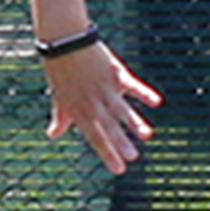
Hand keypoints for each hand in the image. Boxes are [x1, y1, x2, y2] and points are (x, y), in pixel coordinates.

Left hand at [42, 44, 162, 174]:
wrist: (63, 40)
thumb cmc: (60, 70)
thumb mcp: (59, 96)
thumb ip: (60, 118)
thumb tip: (53, 135)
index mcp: (79, 110)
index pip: (94, 136)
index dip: (107, 153)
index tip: (119, 170)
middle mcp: (92, 102)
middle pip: (108, 124)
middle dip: (120, 142)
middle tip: (133, 157)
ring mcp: (104, 87)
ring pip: (120, 107)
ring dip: (134, 121)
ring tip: (147, 135)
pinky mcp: (114, 72)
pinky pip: (131, 84)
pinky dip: (144, 92)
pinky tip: (156, 102)